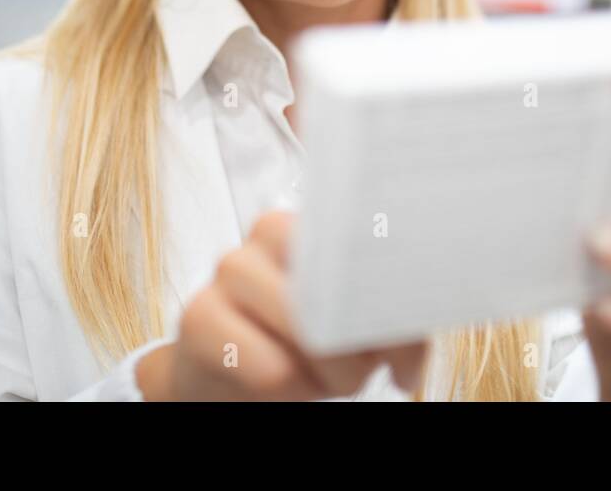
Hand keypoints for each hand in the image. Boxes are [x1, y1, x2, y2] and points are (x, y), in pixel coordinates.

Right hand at [137, 210, 427, 400]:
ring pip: (307, 329)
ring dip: (331, 374)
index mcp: (316, 222)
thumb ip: (392, 327)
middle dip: (363, 350)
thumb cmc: (304, 344)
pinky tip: (284, 384)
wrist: (232, 371)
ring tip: (322, 379)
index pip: (368, 243)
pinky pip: (270, 365)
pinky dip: (290, 389)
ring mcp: (230, 267)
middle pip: (342, 288)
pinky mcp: (199, 315)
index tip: (404, 350)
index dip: (393, 300)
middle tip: (365, 372)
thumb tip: (410, 358)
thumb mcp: (357, 333)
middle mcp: (269, 231)